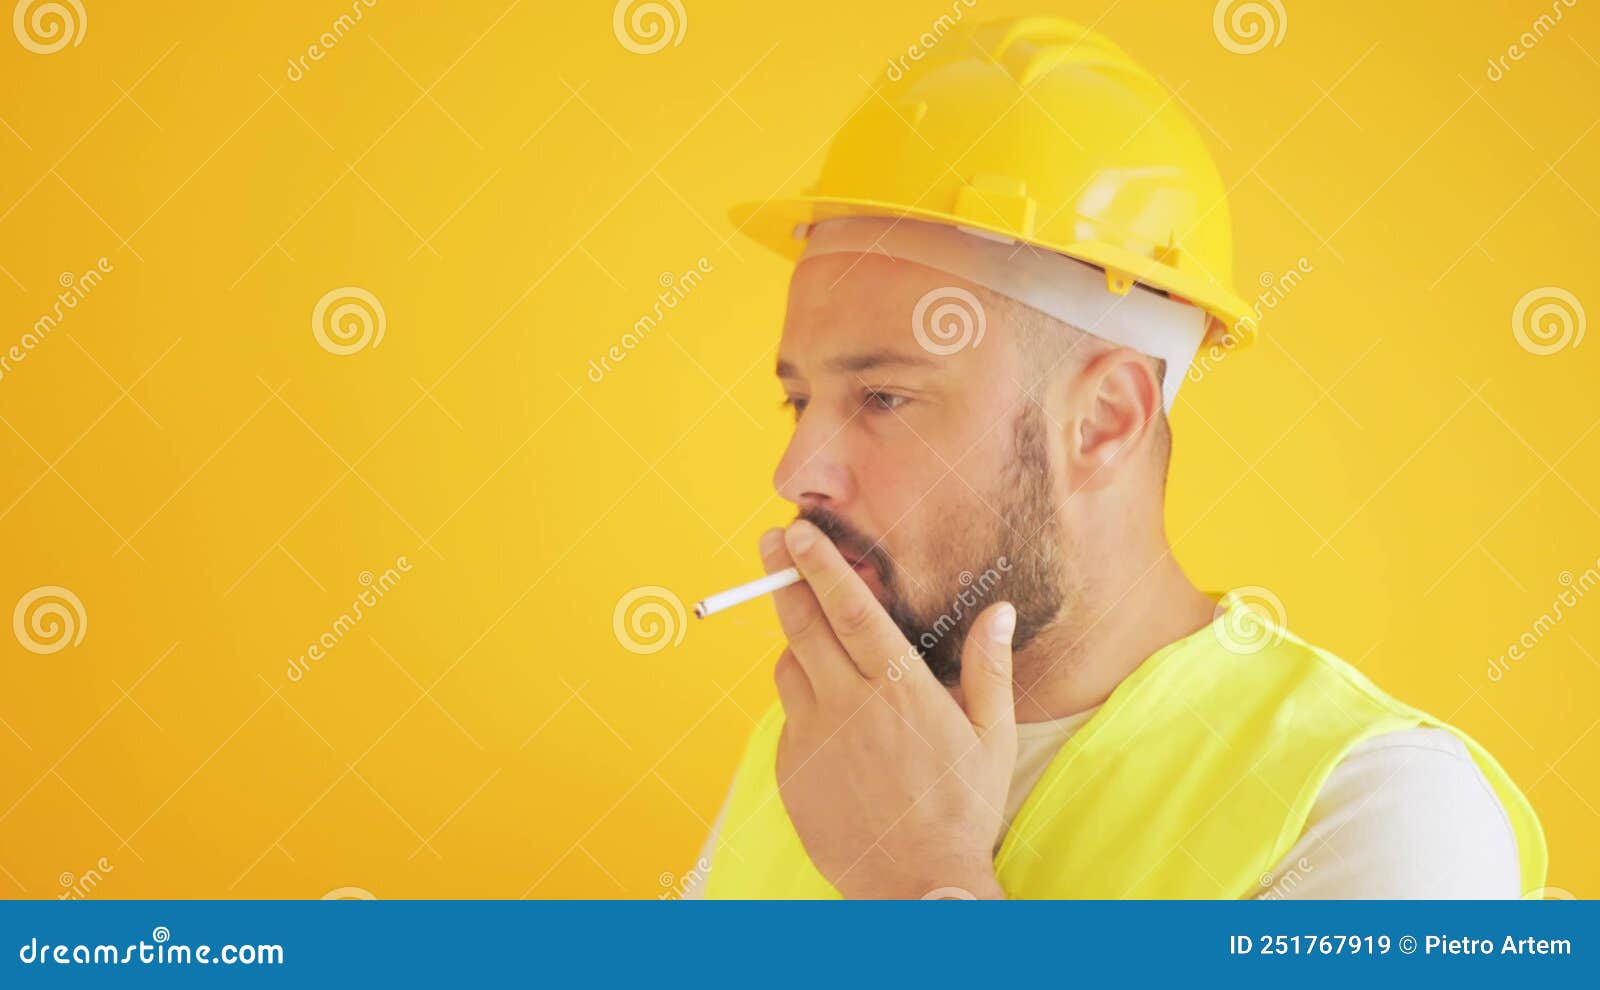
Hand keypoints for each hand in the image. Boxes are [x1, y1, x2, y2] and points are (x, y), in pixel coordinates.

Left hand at [761, 520, 1017, 899]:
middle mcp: (848, 704)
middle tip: (772, 542)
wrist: (916, 884)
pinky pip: (789, 719)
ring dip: (797, 645)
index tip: (799, 533)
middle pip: (804, 624)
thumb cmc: (962, 809)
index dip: (821, 566)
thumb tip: (999, 611)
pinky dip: (804, 705)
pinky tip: (830, 721)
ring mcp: (813, 737)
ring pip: (790, 669)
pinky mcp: (790, 768)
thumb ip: (988, 668)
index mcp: (898, 688)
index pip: (851, 610)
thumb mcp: (991, 737)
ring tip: (817, 644)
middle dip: (784, 576)